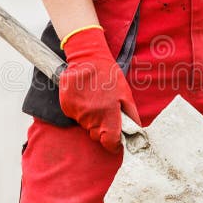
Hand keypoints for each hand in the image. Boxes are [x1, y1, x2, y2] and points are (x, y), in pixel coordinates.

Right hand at [59, 26, 140, 152]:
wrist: (87, 59)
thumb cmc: (109, 76)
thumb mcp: (126, 94)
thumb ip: (131, 116)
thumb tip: (136, 134)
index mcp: (108, 113)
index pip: (109, 142)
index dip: (113, 143)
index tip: (115, 141)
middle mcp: (90, 115)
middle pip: (96, 135)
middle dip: (102, 128)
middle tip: (105, 112)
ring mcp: (76, 111)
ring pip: (85, 125)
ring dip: (91, 118)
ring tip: (94, 100)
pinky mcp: (66, 106)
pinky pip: (74, 116)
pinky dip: (79, 111)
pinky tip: (84, 97)